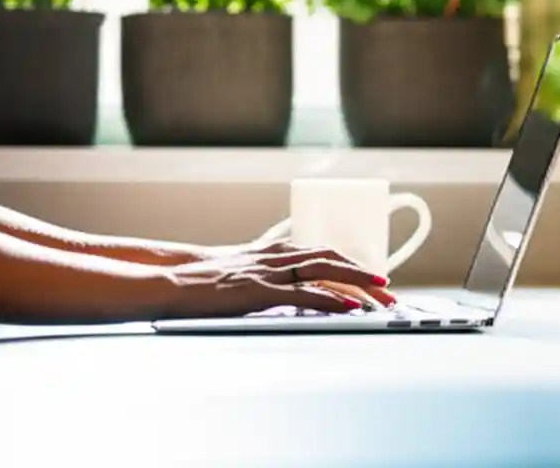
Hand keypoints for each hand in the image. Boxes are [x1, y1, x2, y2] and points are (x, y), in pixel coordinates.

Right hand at [163, 241, 392, 317]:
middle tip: (387, 289)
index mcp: (273, 252)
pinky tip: (348, 307)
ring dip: (355, 284)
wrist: (172, 283)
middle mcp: (275, 258)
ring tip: (379, 296)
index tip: (372, 276)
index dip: (350, 263)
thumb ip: (269, 279)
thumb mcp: (244, 275)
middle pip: (330, 259)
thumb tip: (292, 292)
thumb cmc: (205, 284)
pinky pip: (302, 294)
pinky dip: (330, 299)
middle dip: (362, 273)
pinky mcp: (258, 291)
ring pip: (323, 272)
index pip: (322, 253)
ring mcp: (268, 273)